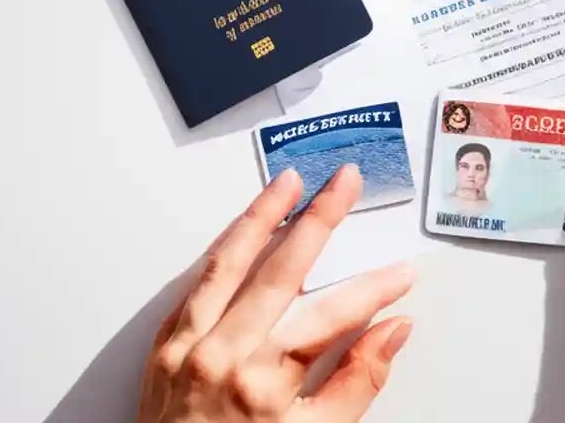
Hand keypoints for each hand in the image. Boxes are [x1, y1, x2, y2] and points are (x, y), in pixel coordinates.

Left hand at [138, 165, 415, 422]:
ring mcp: (186, 347)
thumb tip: (394, 332)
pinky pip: (195, 283)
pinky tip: (240, 227)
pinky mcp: (163, 347)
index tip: (401, 274)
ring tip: (289, 180)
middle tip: (346, 180)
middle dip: (320, 218)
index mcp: (262, 384)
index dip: (373, 290)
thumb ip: (358, 383)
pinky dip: (220, 250)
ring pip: (228, 263)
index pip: (333, 317)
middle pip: (281, 269)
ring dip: (261, 215)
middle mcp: (220, 356)